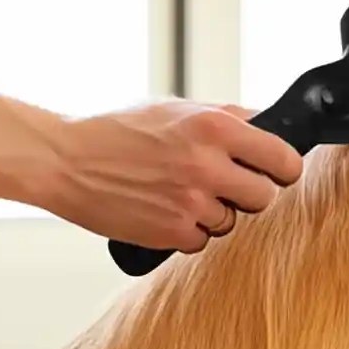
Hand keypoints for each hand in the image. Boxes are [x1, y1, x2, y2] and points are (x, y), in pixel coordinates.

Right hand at [44, 100, 302, 252]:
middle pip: (265, 197)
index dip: (283, 168)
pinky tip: (165, 210)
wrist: (65, 160)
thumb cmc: (117, 130)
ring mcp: (190, 202)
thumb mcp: (176, 107)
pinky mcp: (171, 232)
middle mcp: (207, 165)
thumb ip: (227, 117)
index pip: (283, 158)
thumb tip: (269, 125)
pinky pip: (202, 241)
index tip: (278, 171)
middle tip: (228, 185)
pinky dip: (188, 231)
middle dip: (250, 193)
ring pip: (232, 222)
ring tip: (180, 192)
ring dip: (215, 213)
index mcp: (215, 127)